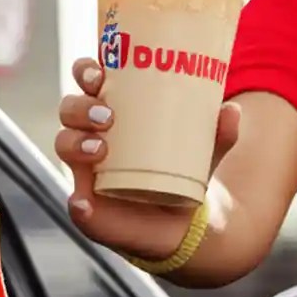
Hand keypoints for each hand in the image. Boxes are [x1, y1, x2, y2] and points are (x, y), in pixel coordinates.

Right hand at [55, 58, 240, 260]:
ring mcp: (85, 167)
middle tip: (107, 116)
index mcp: (114, 110)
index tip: (100, 73)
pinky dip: (78, 203)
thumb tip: (231, 111)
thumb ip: (219, 134)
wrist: (186, 224)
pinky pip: (74, 200)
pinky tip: (84, 202)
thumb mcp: (206, 152)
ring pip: (64, 143)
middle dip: (80, 106)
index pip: (90, 81)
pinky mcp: (87, 203)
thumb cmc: (187, 172)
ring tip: (101, 150)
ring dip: (75, 142)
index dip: (87, 71)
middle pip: (70, 108)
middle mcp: (91, 133)